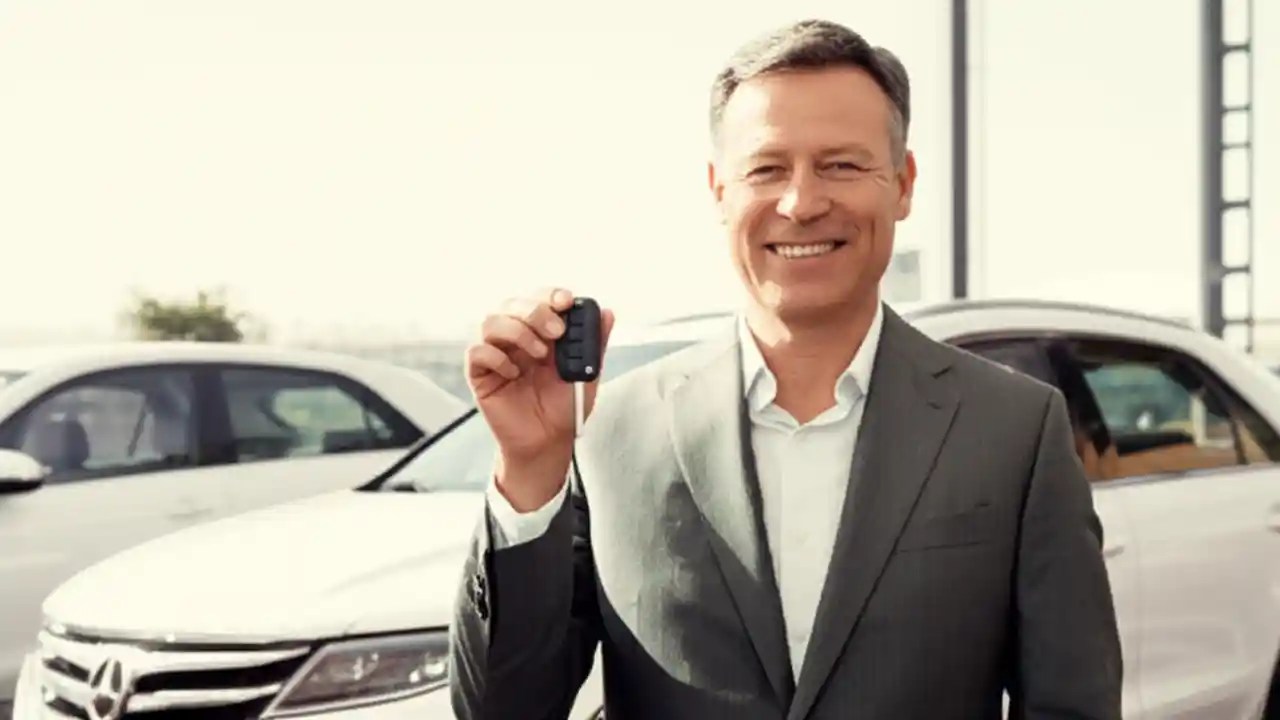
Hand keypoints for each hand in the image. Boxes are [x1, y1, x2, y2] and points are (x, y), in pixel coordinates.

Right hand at [465, 288, 614, 508]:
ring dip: (517, 331)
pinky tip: (514, 374)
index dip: (549, 294)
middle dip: (536, 311)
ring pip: (490, 321)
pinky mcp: (480, 375)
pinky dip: (496, 357)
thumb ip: (595, 344)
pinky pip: (477, 352)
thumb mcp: (586, 374)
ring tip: (539, 355)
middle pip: (512, 304)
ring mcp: (496, 354)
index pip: (538, 298)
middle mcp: (515, 337)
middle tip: (557, 332)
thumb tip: (606, 313)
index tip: (566, 301)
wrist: (549, 442)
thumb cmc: (565, 407)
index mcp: (540, 332)